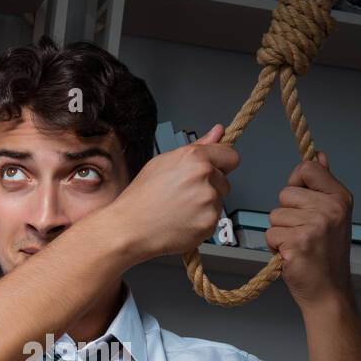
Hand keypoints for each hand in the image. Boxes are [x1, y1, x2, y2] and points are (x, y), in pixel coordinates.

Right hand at [101, 123, 238, 264]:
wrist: (129, 228)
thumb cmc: (142, 196)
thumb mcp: (164, 162)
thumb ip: (198, 147)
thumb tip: (218, 132)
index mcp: (194, 157)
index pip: (230, 156)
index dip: (222, 164)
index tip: (214, 170)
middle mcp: (205, 176)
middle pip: (225, 181)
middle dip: (210, 187)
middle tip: (183, 194)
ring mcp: (209, 201)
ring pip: (219, 201)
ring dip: (205, 205)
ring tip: (179, 209)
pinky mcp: (209, 223)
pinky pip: (213, 220)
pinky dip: (201, 222)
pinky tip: (181, 221)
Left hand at [268, 150, 354, 309]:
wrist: (329, 291)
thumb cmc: (327, 255)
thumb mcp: (332, 214)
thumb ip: (323, 184)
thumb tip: (319, 154)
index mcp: (340, 197)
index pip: (307, 168)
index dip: (296, 182)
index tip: (301, 201)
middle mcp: (331, 209)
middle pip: (286, 193)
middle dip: (286, 214)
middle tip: (303, 232)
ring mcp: (315, 226)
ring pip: (275, 215)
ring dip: (280, 232)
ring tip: (298, 245)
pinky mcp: (298, 243)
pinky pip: (270, 233)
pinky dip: (275, 246)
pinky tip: (291, 255)